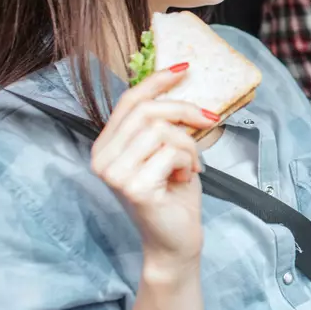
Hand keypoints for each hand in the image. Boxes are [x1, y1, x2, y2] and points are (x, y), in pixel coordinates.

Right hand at [91, 63, 218, 276]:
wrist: (175, 240)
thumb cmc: (174, 194)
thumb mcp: (166, 149)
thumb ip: (163, 123)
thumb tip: (178, 81)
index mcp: (106, 146)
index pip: (129, 101)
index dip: (156, 81)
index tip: (184, 69)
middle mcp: (102, 158)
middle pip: (148, 111)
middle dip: (185, 111)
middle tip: (209, 120)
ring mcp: (114, 174)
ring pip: (163, 131)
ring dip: (189, 145)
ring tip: (190, 165)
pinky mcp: (134, 187)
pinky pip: (172, 153)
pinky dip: (188, 162)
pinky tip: (184, 179)